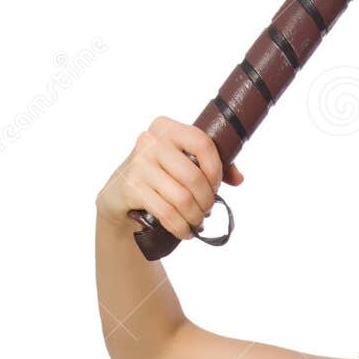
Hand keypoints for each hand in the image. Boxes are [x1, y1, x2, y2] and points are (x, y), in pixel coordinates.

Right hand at [96, 116, 243, 239]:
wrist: (119, 195)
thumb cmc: (159, 176)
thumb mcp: (183, 163)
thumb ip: (211, 166)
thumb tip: (239, 178)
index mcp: (167, 127)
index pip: (202, 143)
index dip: (215, 169)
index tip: (216, 186)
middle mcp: (150, 141)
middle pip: (193, 177)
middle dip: (206, 200)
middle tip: (206, 210)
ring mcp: (138, 164)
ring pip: (181, 198)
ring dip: (195, 216)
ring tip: (197, 221)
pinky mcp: (131, 187)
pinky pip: (166, 212)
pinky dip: (181, 227)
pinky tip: (185, 231)